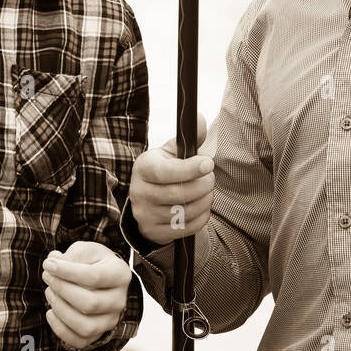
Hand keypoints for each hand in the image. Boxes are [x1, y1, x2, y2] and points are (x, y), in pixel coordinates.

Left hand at [42, 240, 131, 348]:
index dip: (67, 272)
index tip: (48, 264)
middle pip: (90, 303)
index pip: (94, 277)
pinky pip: (79, 341)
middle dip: (62, 290)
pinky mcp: (99, 334)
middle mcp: (120, 300)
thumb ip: (72, 255)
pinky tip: (51, 312)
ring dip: (60, 309)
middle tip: (47, 277)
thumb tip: (54, 262)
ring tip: (49, 292)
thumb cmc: (92, 262)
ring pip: (85, 326)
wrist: (103, 279)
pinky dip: (60, 329)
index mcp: (121, 275)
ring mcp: (111, 320)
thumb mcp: (86, 251)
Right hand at [128, 113, 213, 245]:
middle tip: (211, 178)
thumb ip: (189, 137)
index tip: (208, 164)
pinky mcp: (154, 231)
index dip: (190, 169)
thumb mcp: (172, 152)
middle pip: (179, 193)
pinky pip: (186, 228)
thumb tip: (199, 119)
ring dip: (204, 201)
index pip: (166, 172)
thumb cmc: (164, 171)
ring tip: (207, 192)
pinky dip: (201, 217)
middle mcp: (140, 192)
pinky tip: (202, 207)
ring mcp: (145, 214)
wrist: (147, 201)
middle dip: (203, 185)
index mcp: (143, 167)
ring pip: (184, 211)